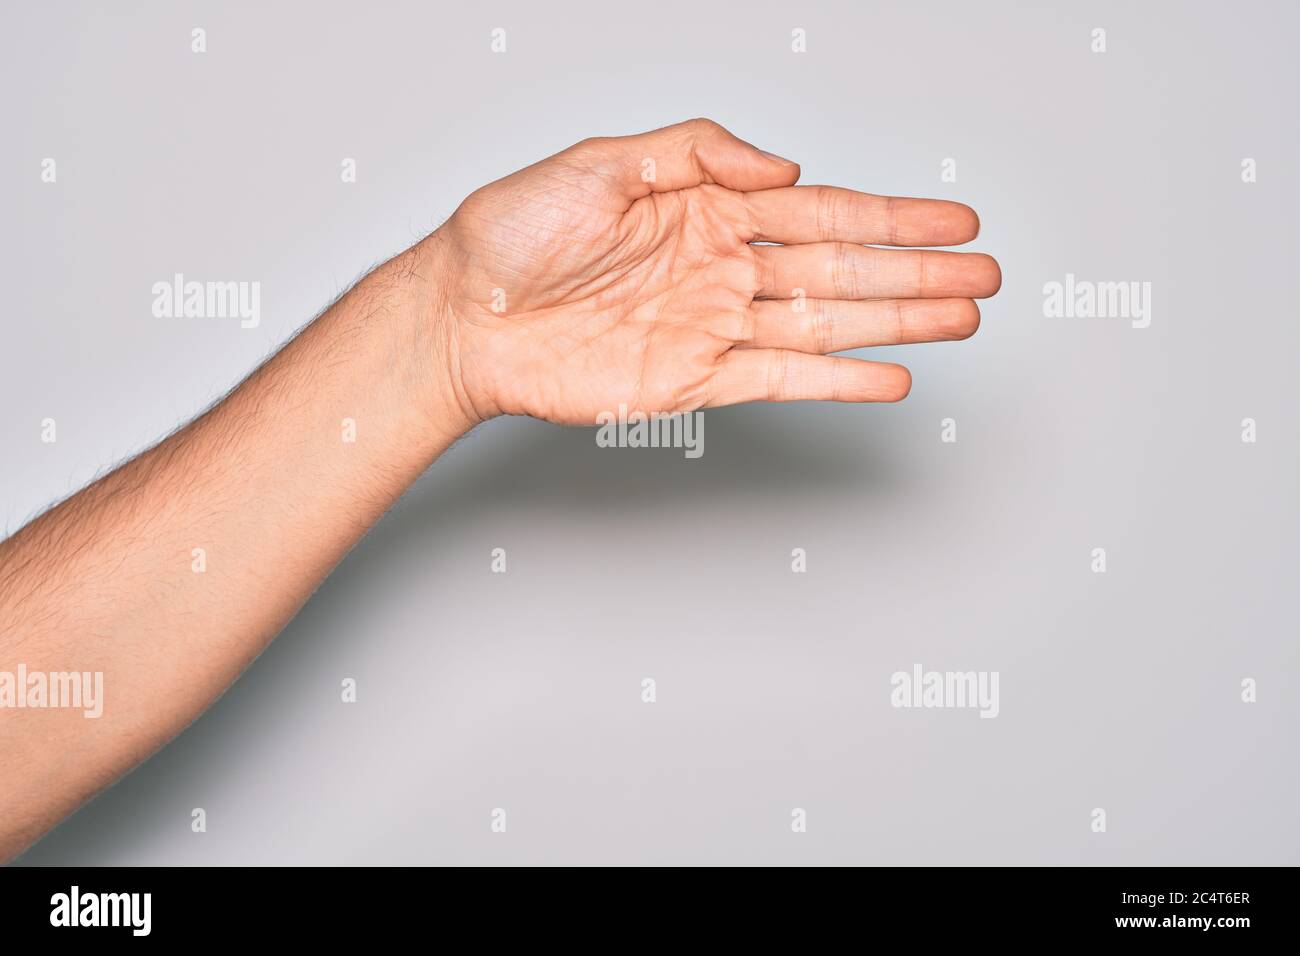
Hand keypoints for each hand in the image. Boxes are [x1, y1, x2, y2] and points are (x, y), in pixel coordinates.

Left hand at [430, 118, 1000, 426]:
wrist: (462, 313)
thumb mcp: (602, 162)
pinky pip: (779, 382)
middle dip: (917, 272)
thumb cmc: (513, 232)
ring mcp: (713, 326)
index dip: (895, 214)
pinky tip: (889, 376)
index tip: (957, 218)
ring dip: (896, 324)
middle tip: (986, 277)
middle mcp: (722, 267)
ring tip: (963, 320)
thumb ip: (699, 153)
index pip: (823, 209)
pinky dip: (835, 383)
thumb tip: (785, 167)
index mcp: (709, 208)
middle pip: (842, 269)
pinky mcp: (692, 381)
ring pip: (824, 326)